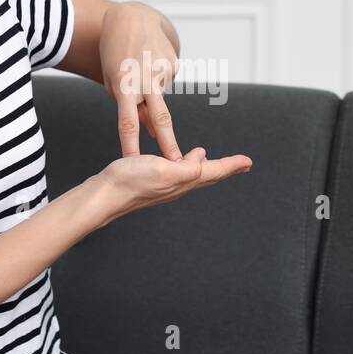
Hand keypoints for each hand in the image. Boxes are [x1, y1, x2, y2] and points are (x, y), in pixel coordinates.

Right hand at [95, 146, 252, 223]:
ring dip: (206, 166)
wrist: (103, 195)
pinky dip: (186, 165)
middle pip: (208, 176)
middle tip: (240, 164)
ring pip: (193, 175)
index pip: (214, 172)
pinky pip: (178, 173)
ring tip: (210, 158)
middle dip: (224, 168)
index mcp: (184, 181)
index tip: (249, 161)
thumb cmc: (130, 181)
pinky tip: (180, 159)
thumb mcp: (165, 171)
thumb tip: (204, 162)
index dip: (232, 165)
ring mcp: (165, 186)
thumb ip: (188, 169)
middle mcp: (177, 186)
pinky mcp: (152, 182)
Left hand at [99, 3, 182, 159]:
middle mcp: (146, 78)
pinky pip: (164, 83)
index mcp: (124, 84)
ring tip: (138, 72)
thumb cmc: (115, 54)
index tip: (134, 164)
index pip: (127, 121)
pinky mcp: (174, 63)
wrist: (131, 18)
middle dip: (169, 143)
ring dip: (152, 97)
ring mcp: (163, 70)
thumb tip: (154, 130)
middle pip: (160, 117)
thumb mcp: (113, 80)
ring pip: (160, 98)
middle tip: (178, 164)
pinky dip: (156, 81)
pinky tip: (148, 63)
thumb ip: (131, 107)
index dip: (131, 144)